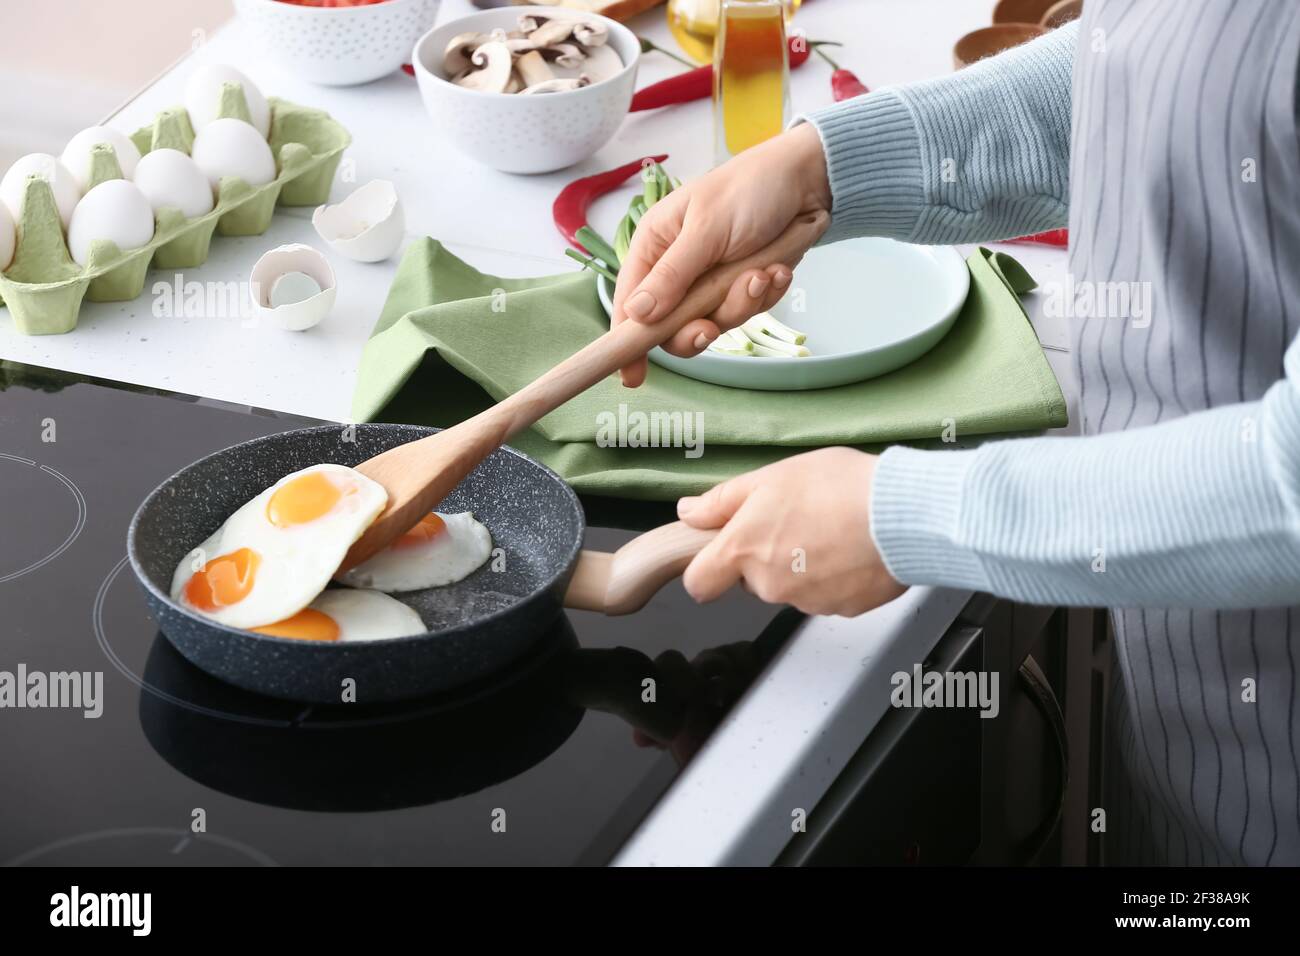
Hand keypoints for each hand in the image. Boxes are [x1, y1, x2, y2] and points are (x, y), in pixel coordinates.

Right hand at [611, 123, 832, 386]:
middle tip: (710, 327)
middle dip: (696, 329)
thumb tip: (636, 314)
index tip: (631, 375)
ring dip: (741, 304)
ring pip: (714, 322)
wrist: (809, 180)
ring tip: (761, 273)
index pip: (630, 302)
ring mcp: (710, 281)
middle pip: (671, 326)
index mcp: (655, 247)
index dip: (627, 340)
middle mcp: (678, 269)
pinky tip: (777, 270)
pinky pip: (746, 311)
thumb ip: (673, 275)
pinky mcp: (742, 286)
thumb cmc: (749, 189)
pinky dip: (764, 295)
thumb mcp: (706, 230)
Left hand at [677, 448, 906, 616]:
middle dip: (765, 557)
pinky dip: (835, 576)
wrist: (903, 514)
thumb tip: (689, 512)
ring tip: (830, 529)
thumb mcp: (771, 477)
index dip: (706, 569)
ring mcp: (807, 601)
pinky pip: (827, 595)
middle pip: (751, 582)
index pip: (699, 584)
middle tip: (795, 521)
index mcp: (744, 550)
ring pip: (790, 588)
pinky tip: (852, 547)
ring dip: (802, 565)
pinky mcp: (842, 609)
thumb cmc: (839, 487)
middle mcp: (770, 584)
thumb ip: (723, 500)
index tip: (719, 553)